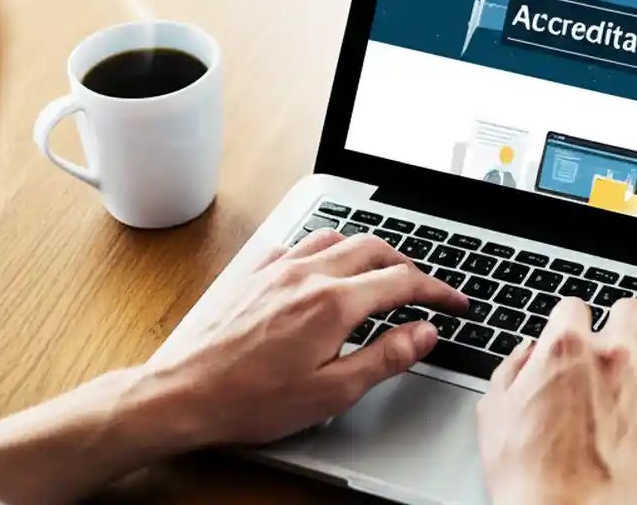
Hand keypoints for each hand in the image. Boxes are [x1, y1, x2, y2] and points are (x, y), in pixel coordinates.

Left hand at [143, 229, 467, 446]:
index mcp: (334, 303)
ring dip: (367, 249)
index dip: (438, 291)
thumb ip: (386, 357)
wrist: (182, 393)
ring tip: (379, 271)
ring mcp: (277, 269)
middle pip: (375, 248)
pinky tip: (321, 268)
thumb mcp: (332, 391)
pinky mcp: (252, 272)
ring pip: (337, 236)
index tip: (454, 302)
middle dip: (408, 264)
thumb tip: (424, 333)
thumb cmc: (250, 400)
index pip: (403, 282)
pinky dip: (323, 249)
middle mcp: (308, 275)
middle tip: (423, 286)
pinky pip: (298, 243)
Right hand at [477, 297, 636, 504]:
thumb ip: (511, 371)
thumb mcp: (495, 412)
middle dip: (623, 317)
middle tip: (620, 329)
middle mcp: (611, 357)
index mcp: (565, 349)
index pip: (574, 306)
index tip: (573, 327)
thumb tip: (526, 354)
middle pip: (630, 309)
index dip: (571, 318)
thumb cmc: (528, 473)